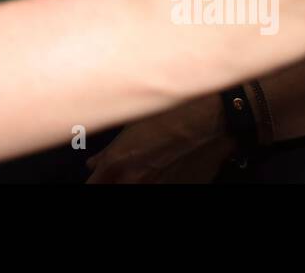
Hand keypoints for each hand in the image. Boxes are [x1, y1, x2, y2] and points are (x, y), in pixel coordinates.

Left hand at [86, 96, 237, 182]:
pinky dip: (159, 181)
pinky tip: (164, 167)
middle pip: (113, 188)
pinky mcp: (179, 189)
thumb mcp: (131, 126)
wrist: (211, 120)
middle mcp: (135, 181)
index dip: (95, 181)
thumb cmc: (171, 114)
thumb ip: (108, 153)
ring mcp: (159, 188)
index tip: (98, 177)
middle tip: (123, 169)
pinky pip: (162, 188)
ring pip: (137, 188)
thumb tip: (94, 164)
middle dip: (114, 181)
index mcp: (117, 164)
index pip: (94, 185)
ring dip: (137, 180)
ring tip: (147, 164)